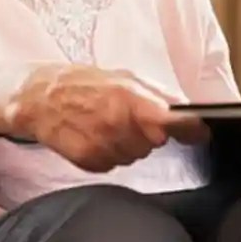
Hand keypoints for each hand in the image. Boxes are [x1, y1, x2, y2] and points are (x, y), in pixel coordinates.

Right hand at [4, 65, 207, 172]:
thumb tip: (185, 109)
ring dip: (128, 144)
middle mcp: (116, 122)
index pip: (170, 120)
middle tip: (128, 117)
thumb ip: (157, 93)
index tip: (200, 132)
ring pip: (135, 156)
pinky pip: (114, 164)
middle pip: (154, 143)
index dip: (189, 129)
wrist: (40, 98)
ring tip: (107, 125)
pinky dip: (109, 154)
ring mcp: (102, 144)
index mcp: (128, 96)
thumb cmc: (84, 83)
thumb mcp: (124, 77)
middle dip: (148, 133)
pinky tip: (95, 136)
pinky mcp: (89, 161)